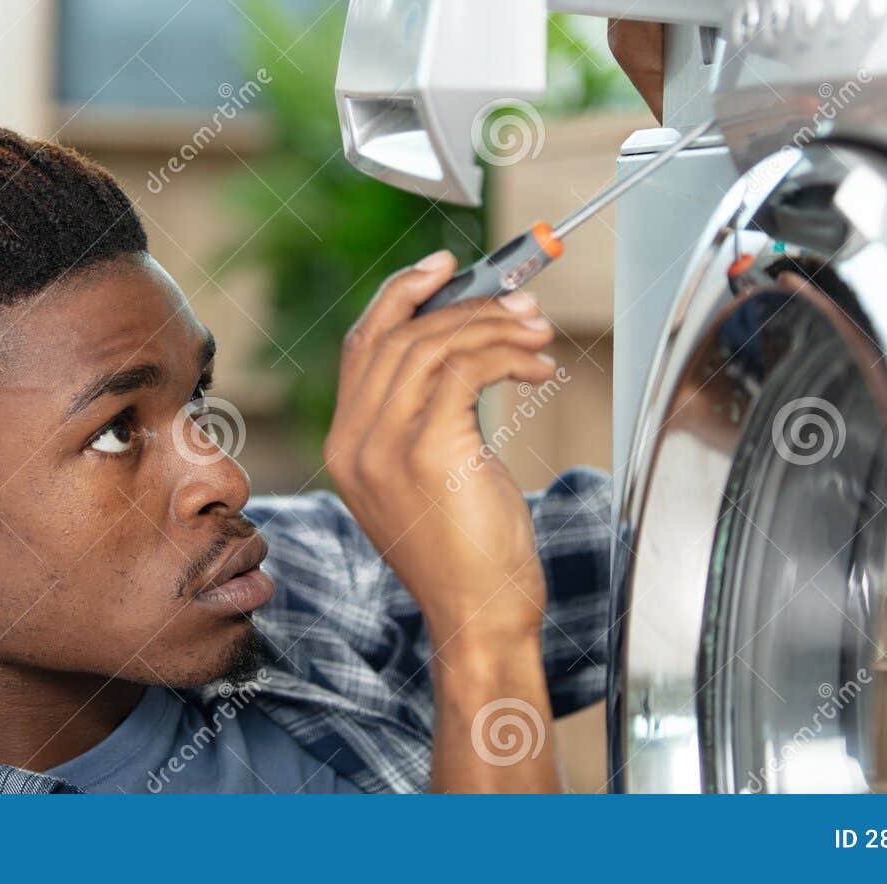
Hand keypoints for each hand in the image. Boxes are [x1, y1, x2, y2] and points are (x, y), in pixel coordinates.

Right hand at [322, 251, 557, 639]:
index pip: (364, 345)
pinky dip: (507, 354)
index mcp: (347, 444)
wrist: (480, 618)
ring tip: (539, 333)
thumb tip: (461, 345)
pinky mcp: (428, 450)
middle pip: (398, 335)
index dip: (401, 295)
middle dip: (463, 304)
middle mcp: (354, 441)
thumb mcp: (430, 477)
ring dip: (495, 327)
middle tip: (519, 301)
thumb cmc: (468, 551)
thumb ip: (423, 418)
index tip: (443, 268)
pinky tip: (538, 367)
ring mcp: (384, 446)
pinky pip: (465, 369)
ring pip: (434, 345)